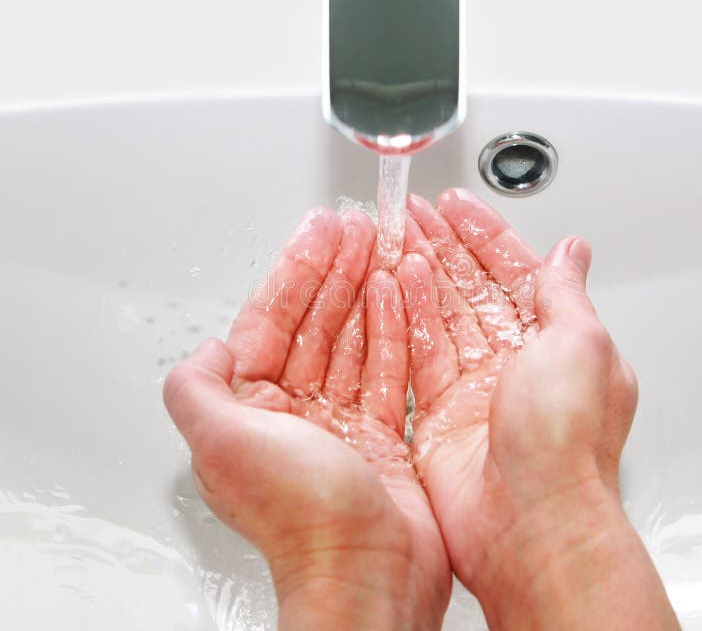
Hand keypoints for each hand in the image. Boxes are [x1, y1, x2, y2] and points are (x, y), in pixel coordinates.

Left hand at [164, 209, 449, 630]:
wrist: (370, 575)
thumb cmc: (305, 520)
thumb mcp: (224, 443)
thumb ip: (198, 390)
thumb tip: (201, 353)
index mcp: (255, 411)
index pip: (273, 321)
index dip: (296, 271)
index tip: (319, 232)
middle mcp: (297, 415)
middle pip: (317, 323)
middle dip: (335, 271)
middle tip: (356, 228)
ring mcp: (343, 425)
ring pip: (355, 340)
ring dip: (367, 291)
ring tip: (383, 249)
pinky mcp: (384, 438)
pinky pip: (389, 369)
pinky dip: (395, 330)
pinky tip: (401, 297)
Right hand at [397, 189, 678, 629]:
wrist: (530, 524)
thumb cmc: (566, 443)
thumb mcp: (581, 343)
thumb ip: (565, 292)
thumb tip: (573, 251)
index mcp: (553, 343)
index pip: (512, 271)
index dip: (483, 234)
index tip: (454, 204)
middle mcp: (512, 365)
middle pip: (469, 288)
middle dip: (441, 245)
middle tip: (410, 211)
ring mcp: (472, 390)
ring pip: (438, 316)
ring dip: (416, 274)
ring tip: (392, 236)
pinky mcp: (436, 417)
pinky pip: (414, 356)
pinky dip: (401, 318)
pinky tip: (388, 284)